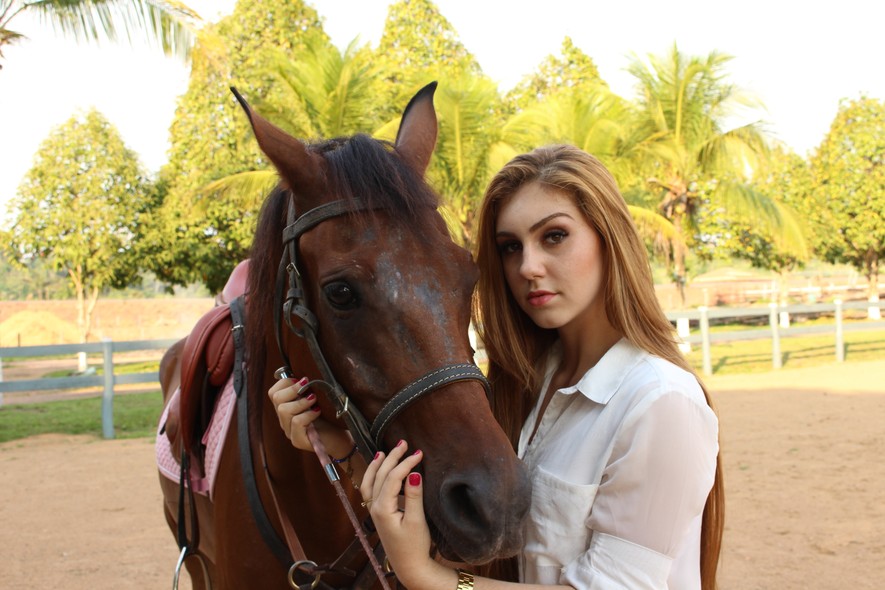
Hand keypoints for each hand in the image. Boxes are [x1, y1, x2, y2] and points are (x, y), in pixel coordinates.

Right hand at [268, 376, 352, 457]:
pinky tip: (317, 411)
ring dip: (301, 401)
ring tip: (314, 399)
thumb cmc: (329, 419)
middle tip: (308, 386)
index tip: (301, 380)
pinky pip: (296, 423)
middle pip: (276, 399)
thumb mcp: (316, 401)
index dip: (284, 382)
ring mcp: (289, 432)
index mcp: (286, 409)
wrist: (340, 439)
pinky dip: (308, 414)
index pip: (273, 393)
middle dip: (293, 389)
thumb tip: (304, 377)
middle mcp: (284, 421)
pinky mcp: (298, 441)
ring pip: (284, 410)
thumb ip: (307, 390)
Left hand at [361, 441, 449, 588]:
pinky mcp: (379, 514)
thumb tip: (414, 473)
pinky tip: (382, 471)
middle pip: (379, 476)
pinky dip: (375, 476)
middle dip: (391, 458)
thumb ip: (414, 496)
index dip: (405, 463)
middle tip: (403, 443)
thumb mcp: (417, 521)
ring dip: (377, 465)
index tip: (419, 453)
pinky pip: (371, 489)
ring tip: (384, 452)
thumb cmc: (414, 546)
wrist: (409, 567)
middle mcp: (374, 507)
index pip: (392, 478)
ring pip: (370, 482)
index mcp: (382, 508)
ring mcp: (375, 511)